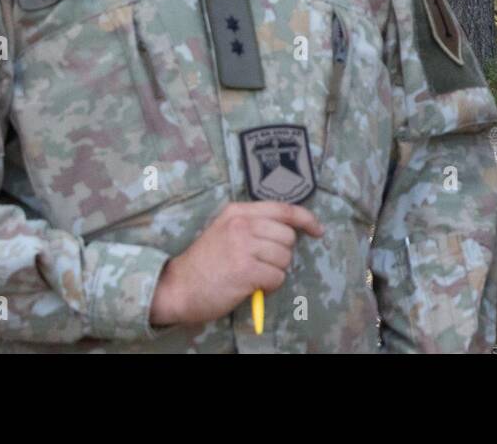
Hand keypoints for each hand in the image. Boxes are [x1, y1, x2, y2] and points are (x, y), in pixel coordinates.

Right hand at [149, 201, 323, 325]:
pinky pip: (277, 278)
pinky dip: (269, 287)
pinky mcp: (245, 270)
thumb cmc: (205, 262)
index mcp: (238, 211)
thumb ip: (254, 225)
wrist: (178, 286)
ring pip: (284, 259)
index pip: (284, 209)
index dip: (306, 219)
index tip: (318, 230)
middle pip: (288, 237)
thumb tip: (291, 230)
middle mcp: (242, 224)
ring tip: (254, 276)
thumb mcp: (226, 230)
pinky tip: (252, 287)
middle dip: (281, 254)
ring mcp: (243, 246)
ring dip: (275, 272)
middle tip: (261, 264)